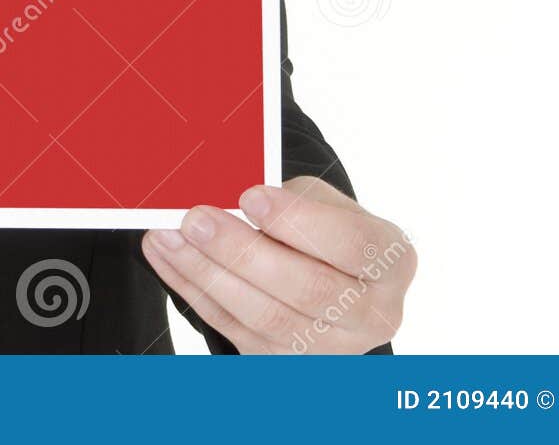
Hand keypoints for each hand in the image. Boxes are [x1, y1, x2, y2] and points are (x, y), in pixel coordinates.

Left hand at [142, 175, 415, 353]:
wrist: (330, 275)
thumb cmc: (325, 228)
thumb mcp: (322, 202)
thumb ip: (287, 201)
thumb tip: (225, 199)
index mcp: (391, 262)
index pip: (351, 245)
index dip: (298, 222)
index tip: (249, 196)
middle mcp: (372, 314)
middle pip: (307, 289)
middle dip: (242, 252)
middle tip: (196, 219)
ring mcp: (332, 348)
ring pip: (266, 318)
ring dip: (207, 274)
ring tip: (168, 237)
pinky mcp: (288, 362)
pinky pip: (235, 330)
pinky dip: (194, 291)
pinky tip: (167, 257)